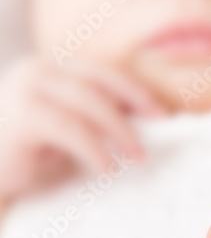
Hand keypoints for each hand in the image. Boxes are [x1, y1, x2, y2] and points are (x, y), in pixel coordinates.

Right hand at [0, 57, 163, 203]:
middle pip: (99, 82)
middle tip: (159, 127)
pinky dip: (95, 149)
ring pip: (89, 103)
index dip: (134, 91)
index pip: (101, 72)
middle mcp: (35, 70)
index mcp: (49, 68)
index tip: (162, 113)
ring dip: (120, 131)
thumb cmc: (26, 153)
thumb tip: (145, 114)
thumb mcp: (67, 127)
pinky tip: (107, 168)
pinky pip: (71, 129)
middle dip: (134, 105)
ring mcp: (25, 88)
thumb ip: (94, 114)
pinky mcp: (21, 115)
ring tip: (136, 156)